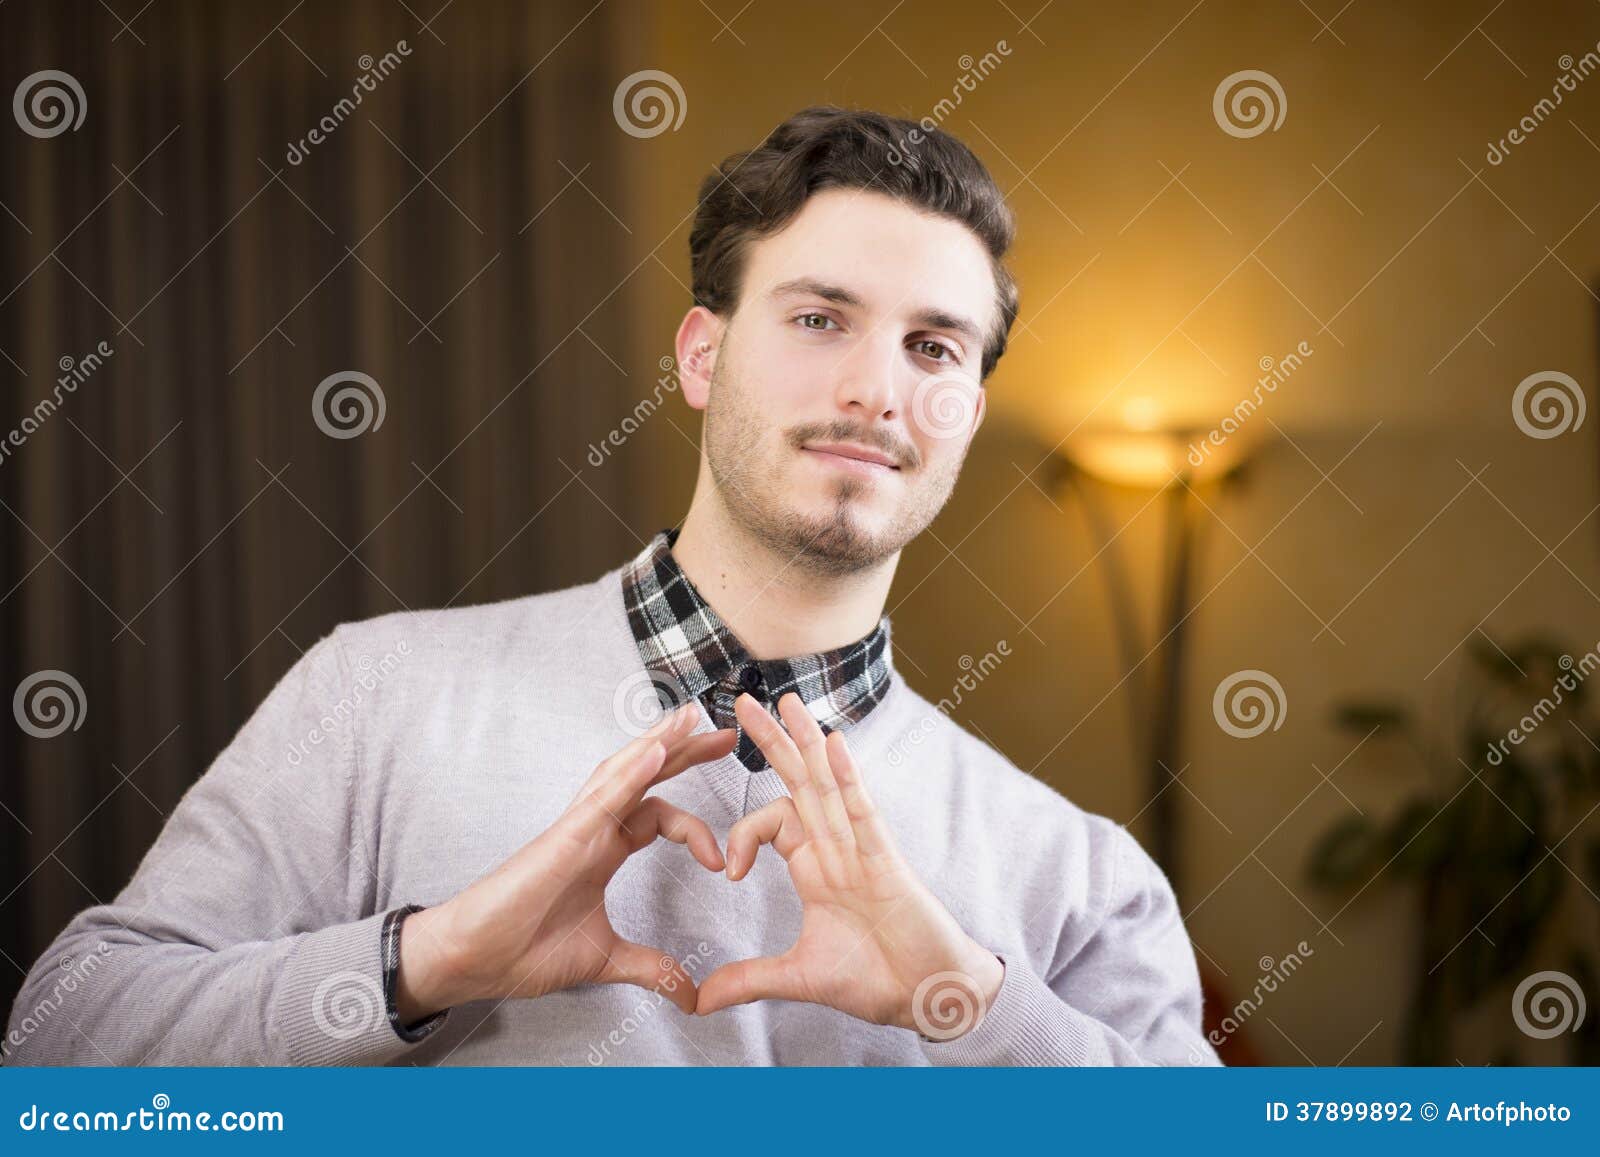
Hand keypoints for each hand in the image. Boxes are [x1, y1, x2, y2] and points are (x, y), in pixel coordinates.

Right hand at [397, 703, 734, 1019]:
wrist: (473, 960)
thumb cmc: (522, 950)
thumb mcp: (606, 960)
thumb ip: (650, 969)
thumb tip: (688, 996)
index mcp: (603, 851)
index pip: (656, 814)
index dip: (695, 826)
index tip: (721, 862)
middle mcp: (593, 830)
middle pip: (645, 778)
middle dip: (685, 753)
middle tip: (725, 735)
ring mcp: (577, 829)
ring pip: (623, 772)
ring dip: (659, 743)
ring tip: (690, 718)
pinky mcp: (563, 838)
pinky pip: (603, 797)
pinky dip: (632, 771)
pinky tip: (658, 749)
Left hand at [694, 692, 1003, 1038]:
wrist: (925, 996)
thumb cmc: (875, 978)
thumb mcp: (798, 977)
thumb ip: (750, 979)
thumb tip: (701, 999)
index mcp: (815, 865)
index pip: (771, 822)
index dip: (741, 835)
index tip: (727, 873)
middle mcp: (836, 847)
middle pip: (799, 780)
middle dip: (771, 740)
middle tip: (741, 698)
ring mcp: (862, 849)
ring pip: (829, 783)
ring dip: (806, 740)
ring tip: (786, 698)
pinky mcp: (886, 861)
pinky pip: (863, 810)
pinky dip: (848, 777)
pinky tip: (833, 743)